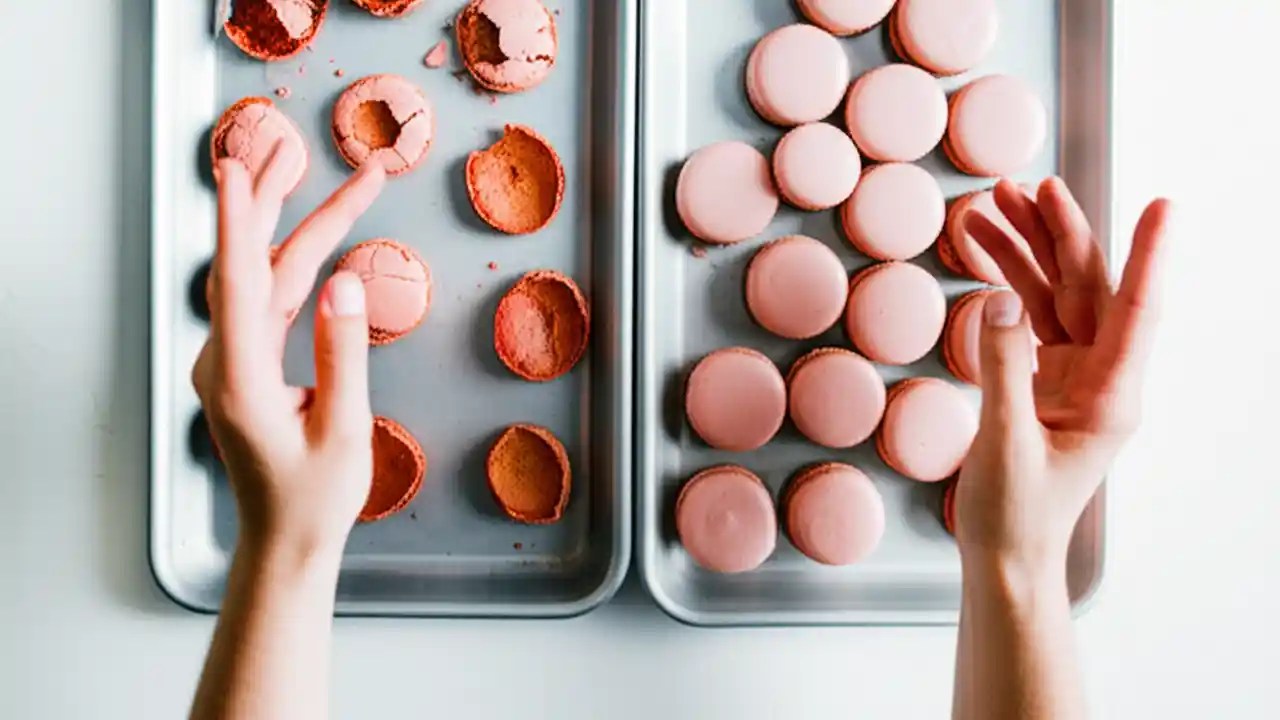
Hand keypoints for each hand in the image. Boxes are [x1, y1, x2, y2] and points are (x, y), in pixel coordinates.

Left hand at [193, 149, 386, 560]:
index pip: (239, 282)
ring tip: (318, 179)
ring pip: (262, 280)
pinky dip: (294, 266)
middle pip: (250, 266)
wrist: (286, 541)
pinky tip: (318, 244)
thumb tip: (346, 282)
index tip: (236, 168)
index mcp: (240, 376)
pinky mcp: (246, 367)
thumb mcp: (344, 429)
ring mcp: (232, 362)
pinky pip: (269, 303)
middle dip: (275, 205)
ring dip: (291, 230)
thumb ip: (344, 353)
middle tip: (295, 150)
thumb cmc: (315, 498)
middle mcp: (225, 361)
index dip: (238, 221)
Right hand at [956, 177, 1171, 568]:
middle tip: (1030, 186)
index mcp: (1111, 397)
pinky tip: (984, 257)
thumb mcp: (1005, 442)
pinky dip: (1006, 285)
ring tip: (991, 207)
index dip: (1148, 256)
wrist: (1005, 554)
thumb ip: (1001, 369)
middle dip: (1058, 233)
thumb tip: (998, 300)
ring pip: (1054, 296)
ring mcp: (1071, 378)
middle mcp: (1100, 379)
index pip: (1137, 310)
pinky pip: (1028, 319)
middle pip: (1088, 288)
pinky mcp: (1041, 382)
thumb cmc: (1015, 513)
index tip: (1163, 206)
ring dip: (1025, 251)